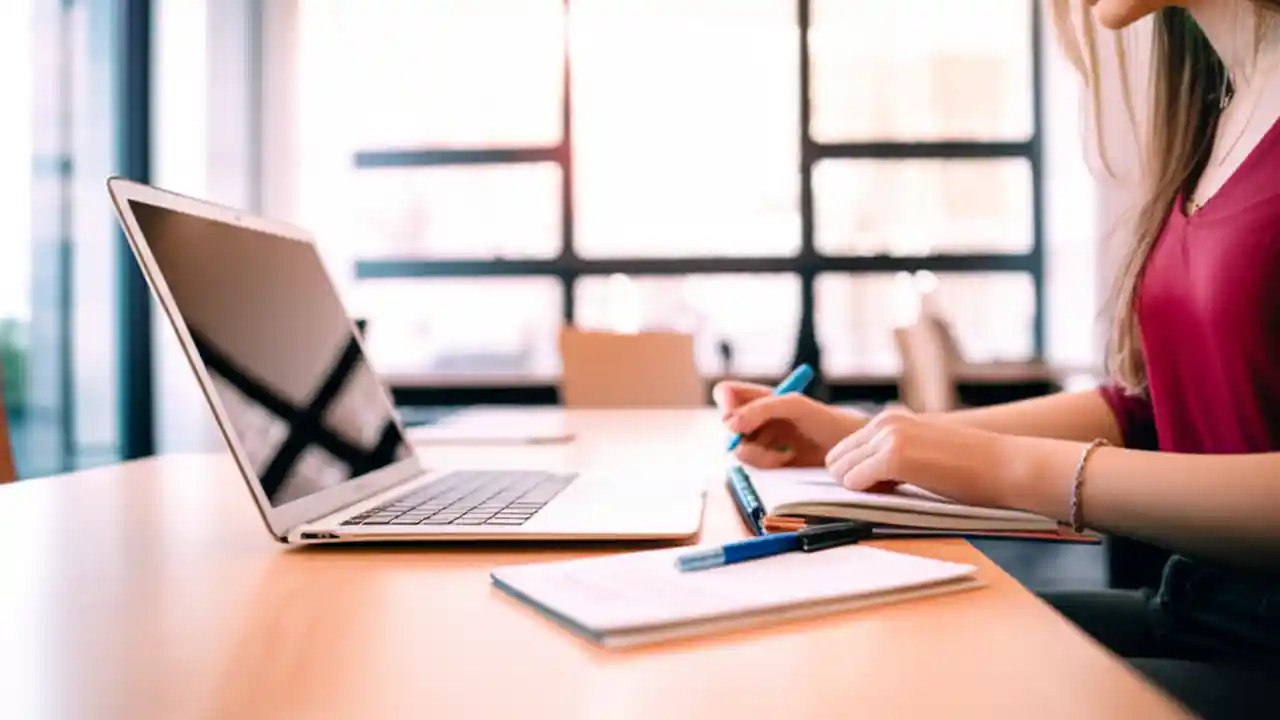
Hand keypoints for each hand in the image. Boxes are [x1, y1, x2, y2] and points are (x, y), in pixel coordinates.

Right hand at [714, 380, 866, 467]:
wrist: (848, 453)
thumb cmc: (824, 420)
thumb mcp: (792, 405)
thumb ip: (759, 409)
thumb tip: (729, 426)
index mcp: (760, 398)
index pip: (726, 393)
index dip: (725, 401)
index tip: (734, 415)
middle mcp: (755, 420)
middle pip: (727, 424)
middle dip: (740, 434)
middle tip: (760, 439)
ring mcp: (759, 443)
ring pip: (737, 449)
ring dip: (758, 453)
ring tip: (784, 453)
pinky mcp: (766, 466)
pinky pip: (751, 467)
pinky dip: (767, 464)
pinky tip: (786, 461)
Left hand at [824, 409, 1013, 506]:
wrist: (1005, 465)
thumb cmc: (969, 467)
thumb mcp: (921, 451)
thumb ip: (890, 456)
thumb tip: (856, 478)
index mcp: (889, 420)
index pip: (845, 450)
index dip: (857, 474)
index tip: (882, 487)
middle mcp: (884, 422)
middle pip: (836, 460)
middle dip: (853, 481)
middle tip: (887, 492)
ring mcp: (888, 438)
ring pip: (841, 471)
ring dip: (861, 488)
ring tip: (897, 491)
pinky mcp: (894, 457)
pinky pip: (854, 481)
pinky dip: (867, 493)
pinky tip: (897, 493)